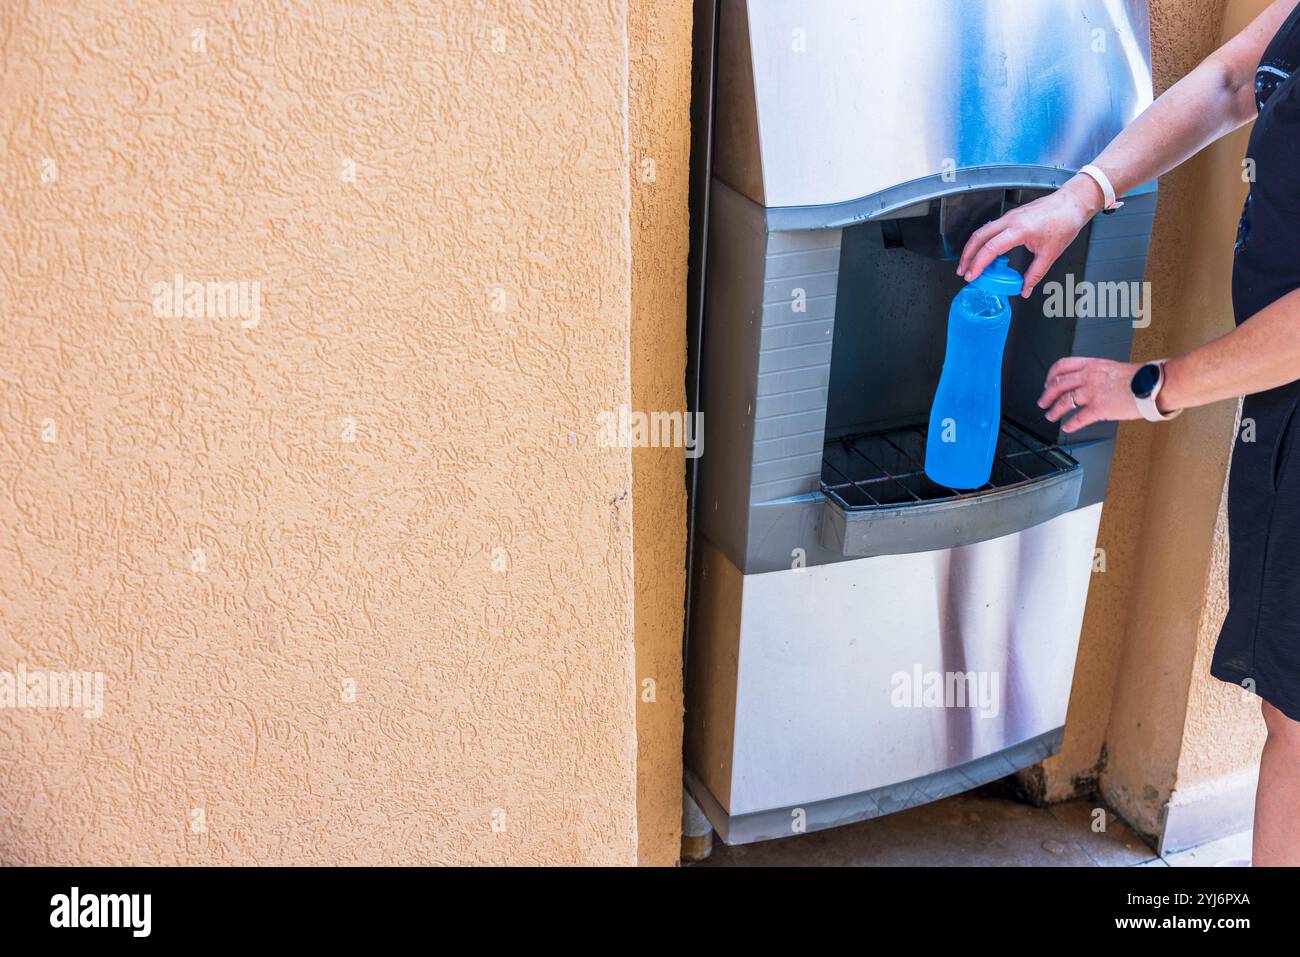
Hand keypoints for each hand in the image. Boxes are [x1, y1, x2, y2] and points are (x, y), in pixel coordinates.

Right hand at [956, 175, 1103, 297]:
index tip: (971, 276)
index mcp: (1020, 230)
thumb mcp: (1051, 253)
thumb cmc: (1065, 221)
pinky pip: (990, 228)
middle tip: (963, 271)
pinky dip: (982, 241)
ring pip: (982, 231)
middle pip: (978, 237)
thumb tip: (1025, 289)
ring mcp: (1009, 216)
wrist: (1072, 202)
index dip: (978, 264)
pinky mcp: (1012, 216)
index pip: (991, 248)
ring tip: (970, 264)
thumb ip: (1035, 274)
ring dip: (972, 248)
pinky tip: (985, 253)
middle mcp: (1010, 220)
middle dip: (967, 256)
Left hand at [1038, 357, 1142, 433]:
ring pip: (1064, 401)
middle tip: (1042, 402)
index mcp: (1092, 364)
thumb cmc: (1139, 377)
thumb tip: (1087, 382)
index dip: (1051, 375)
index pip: (1063, 365)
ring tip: (1050, 416)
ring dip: (1054, 411)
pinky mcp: (1099, 408)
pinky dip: (1070, 424)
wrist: (1154, 384)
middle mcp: (1089, 376)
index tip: (1047, 382)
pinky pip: (1078, 418)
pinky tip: (1067, 427)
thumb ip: (1097, 373)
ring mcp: (1093, 392)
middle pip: (1058, 384)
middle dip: (1047, 395)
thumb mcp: (1112, 368)